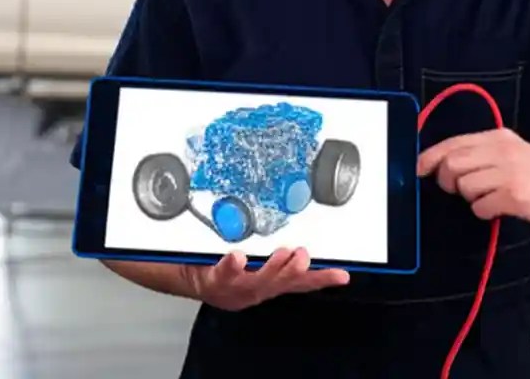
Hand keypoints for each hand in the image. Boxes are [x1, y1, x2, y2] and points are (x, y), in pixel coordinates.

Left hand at [180, 247, 349, 311]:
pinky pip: (225, 273)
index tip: (341, 275)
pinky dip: (233, 266)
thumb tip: (301, 240)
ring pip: (257, 281)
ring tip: (281, 254)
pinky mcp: (215, 280)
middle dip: (295, 272)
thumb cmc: (222, 270)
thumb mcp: (255, 266)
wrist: (187, 277)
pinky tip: (239, 256)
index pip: (300, 284)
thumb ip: (276, 259)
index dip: (321, 280)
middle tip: (304, 257)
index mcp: (268, 285)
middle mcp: (255, 290)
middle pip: (281, 284)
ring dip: (272, 269)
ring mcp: (235, 288)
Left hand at [417, 128, 529, 229]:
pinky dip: (484, 211)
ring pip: (464, 186)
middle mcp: (502, 151)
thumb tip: (441, 162)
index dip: (430, 157)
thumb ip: (481, 152)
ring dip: (471, 197)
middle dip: (448, 181)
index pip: (453, 143)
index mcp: (499, 137)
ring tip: (490, 197)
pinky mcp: (515, 195)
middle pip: (452, 164)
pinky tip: (500, 207)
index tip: (419, 169)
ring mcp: (509, 173)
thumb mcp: (512, 151)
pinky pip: (480, 206)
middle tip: (459, 189)